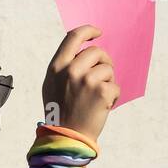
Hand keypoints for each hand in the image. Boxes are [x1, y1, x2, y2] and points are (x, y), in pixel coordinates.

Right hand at [41, 24, 119, 143]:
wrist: (66, 136)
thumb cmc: (60, 111)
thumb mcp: (51, 84)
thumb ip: (63, 66)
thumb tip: (81, 49)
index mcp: (57, 66)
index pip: (74, 37)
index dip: (88, 31)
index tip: (98, 33)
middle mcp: (71, 70)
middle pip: (96, 52)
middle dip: (104, 62)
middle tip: (103, 76)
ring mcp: (86, 80)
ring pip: (108, 68)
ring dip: (108, 81)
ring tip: (99, 96)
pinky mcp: (101, 91)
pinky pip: (115, 86)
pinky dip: (113, 96)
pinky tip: (104, 106)